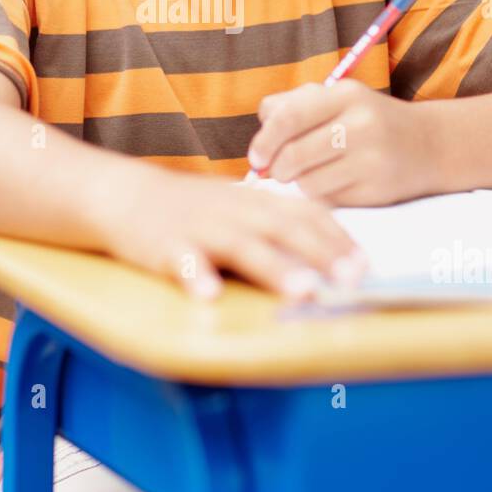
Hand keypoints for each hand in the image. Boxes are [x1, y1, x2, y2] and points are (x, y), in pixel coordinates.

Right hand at [98, 162, 366, 299]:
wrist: (125, 196)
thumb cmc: (191, 210)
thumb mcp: (238, 209)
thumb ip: (277, 227)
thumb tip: (330, 256)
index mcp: (255, 203)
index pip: (306, 214)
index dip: (338, 238)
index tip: (367, 264)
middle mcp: (235, 212)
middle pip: (284, 230)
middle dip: (321, 254)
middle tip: (353, 280)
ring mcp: (200, 228)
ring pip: (241, 246)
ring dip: (274, 268)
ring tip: (302, 291)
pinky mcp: (165, 246)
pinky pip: (182, 261)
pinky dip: (196, 276)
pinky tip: (209, 295)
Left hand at [247, 81, 436, 206]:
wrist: (429, 145)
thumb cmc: (366, 121)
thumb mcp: (337, 100)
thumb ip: (292, 107)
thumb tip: (258, 145)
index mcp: (345, 95)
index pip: (288, 117)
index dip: (264, 140)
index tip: (256, 157)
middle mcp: (361, 125)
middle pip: (294, 155)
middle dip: (277, 168)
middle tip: (278, 171)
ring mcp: (371, 159)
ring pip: (307, 183)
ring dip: (298, 184)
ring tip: (309, 174)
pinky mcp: (377, 190)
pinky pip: (328, 200)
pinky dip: (320, 196)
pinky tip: (333, 184)